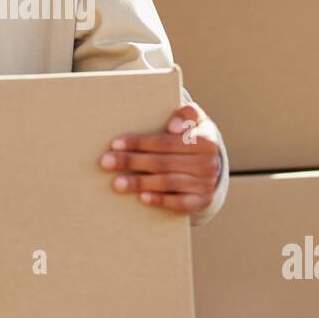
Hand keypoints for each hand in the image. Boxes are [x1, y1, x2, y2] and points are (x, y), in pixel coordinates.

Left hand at [101, 102, 221, 215]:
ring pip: (167, 182)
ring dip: (140, 183)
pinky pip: (180, 203)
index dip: (139, 143)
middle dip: (131, 162)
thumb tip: (173, 126)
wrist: (211, 164)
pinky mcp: (202, 201)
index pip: (166, 141)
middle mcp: (208, 162)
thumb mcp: (193, 121)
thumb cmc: (192, 136)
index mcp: (206, 139)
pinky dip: (160, 200)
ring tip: (117, 183)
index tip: (115, 144)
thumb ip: (186, 114)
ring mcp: (205, 183)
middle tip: (106, 162)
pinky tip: (142, 198)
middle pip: (162, 162)